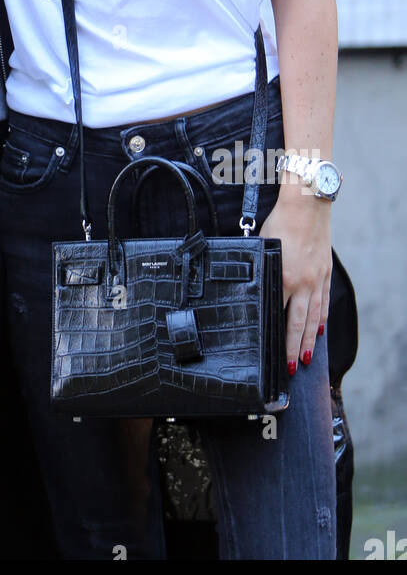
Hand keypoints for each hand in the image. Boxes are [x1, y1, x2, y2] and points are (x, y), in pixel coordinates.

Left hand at [260, 175, 331, 373]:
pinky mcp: (324, 273)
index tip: (273, 354)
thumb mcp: (263, 245)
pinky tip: (319, 330)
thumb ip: (260, 267)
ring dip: (309, 339)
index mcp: (284, 277)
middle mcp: (303, 283)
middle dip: (294, 348)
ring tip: (306, 358)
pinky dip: (321, 319)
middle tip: (291, 368)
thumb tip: (250, 282)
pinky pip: (323, 302)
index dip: (276, 336)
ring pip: (314, 317)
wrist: (307, 206)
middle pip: (298, 323)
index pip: (279, 314)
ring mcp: (316, 279)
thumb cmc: (280, 222)